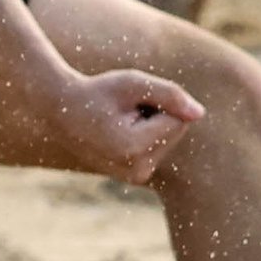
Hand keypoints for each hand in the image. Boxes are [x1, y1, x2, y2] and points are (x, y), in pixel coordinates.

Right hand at [43, 64, 202, 184]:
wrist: (62, 112)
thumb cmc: (97, 92)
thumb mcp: (133, 83)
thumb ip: (170, 94)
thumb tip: (199, 114)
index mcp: (134, 149)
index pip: (179, 120)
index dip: (159, 102)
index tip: (128, 103)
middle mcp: (137, 170)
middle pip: (175, 132)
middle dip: (157, 115)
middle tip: (123, 111)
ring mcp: (136, 177)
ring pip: (168, 140)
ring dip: (151, 125)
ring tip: (120, 121)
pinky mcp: (136, 177)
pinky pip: (159, 148)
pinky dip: (146, 136)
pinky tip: (121, 133)